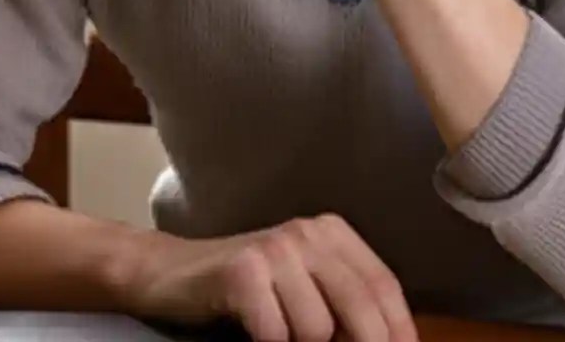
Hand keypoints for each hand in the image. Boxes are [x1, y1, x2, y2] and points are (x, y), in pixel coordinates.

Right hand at [124, 213, 417, 341]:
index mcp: (330, 233)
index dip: (398, 332)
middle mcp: (307, 232)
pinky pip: (276, 334)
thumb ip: (343, 306)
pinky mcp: (242, 271)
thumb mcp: (302, 288)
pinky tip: (246, 328)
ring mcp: (274, 249)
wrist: (165, 273)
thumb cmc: (241, 292)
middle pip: (362, 310)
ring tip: (273, 332)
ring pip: (317, 330)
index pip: (384, 289)